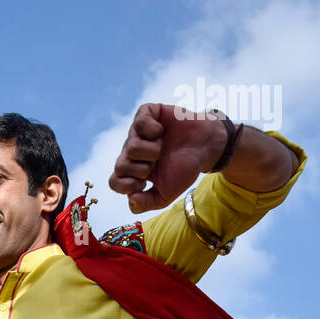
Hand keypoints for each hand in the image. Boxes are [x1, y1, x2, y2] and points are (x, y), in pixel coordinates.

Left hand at [110, 104, 228, 212]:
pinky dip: (151, 129)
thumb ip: (146, 203)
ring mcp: (138, 133)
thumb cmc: (184, 169)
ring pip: (131, 147)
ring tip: (162, 149)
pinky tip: (161, 132)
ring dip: (151, 151)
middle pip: (119, 166)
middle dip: (141, 170)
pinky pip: (139, 121)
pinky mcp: (148, 114)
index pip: (114, 181)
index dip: (126, 186)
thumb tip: (131, 199)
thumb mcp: (166, 195)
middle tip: (155, 165)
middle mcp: (131, 152)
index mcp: (133, 171)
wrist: (205, 148)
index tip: (144, 184)